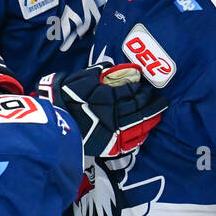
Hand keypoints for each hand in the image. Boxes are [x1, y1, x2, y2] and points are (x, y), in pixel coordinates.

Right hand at [49, 64, 166, 157]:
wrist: (53, 120)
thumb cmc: (66, 95)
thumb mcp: (84, 77)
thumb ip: (103, 73)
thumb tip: (120, 69)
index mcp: (111, 98)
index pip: (135, 93)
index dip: (144, 89)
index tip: (148, 86)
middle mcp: (115, 115)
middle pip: (141, 110)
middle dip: (154, 104)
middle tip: (162, 100)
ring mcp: (113, 132)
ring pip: (139, 127)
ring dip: (151, 120)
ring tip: (158, 115)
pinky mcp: (109, 146)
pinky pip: (130, 143)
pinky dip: (139, 137)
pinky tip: (144, 131)